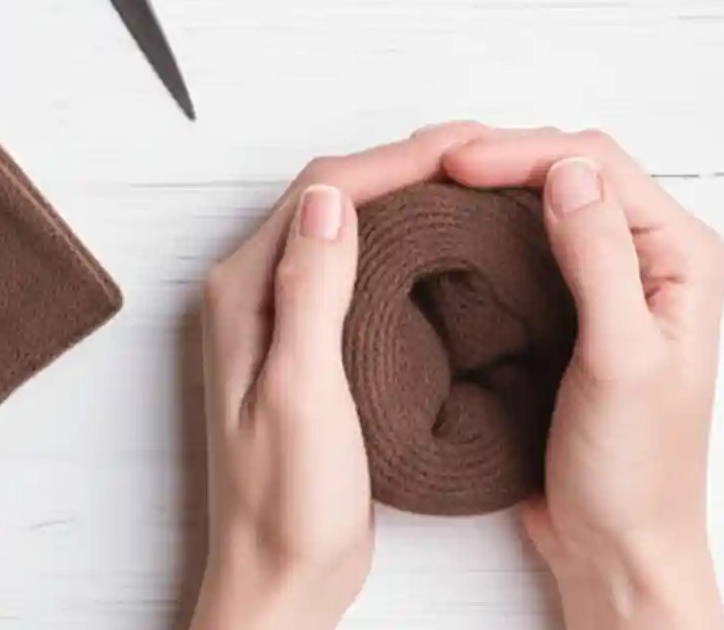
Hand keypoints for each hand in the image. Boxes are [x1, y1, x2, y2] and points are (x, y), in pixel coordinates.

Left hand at [191, 122, 490, 629]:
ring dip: (404, 199)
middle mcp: (254, 293)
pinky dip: (399, 244)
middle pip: (332, 198)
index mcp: (244, 293)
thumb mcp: (302, 394)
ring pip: (346, 227)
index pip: (323, 193)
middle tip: (479, 151)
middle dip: (405, 166)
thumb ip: (309, 292)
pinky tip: (440, 249)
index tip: (463, 146)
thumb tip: (329, 198)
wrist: (279, 576)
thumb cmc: (286, 504)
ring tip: (471, 184)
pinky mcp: (307, 343)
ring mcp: (280, 317)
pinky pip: (354, 268)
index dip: (395, 160)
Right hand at [444, 130, 723, 629]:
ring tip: (430, 184)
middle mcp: (652, 259)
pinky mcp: (572, 311)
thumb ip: (602, 259)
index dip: (523, 153)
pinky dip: (489, 228)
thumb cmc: (636, 472)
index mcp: (683, 258)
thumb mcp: (623, 360)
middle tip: (430, 162)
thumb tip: (566, 172)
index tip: (454, 165)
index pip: (598, 167)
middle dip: (503, 155)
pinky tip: (451, 231)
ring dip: (492, 186)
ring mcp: (611, 283)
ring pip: (547, 202)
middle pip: (573, 170)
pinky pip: (528, 246)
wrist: (617, 546)